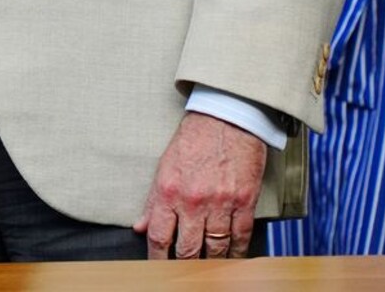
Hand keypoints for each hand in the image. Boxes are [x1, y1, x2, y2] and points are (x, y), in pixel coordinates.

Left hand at [135, 113, 266, 259]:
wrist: (228, 115)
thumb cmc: (195, 137)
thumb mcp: (165, 164)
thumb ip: (153, 200)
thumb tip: (140, 226)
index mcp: (169, 190)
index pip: (158, 237)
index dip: (157, 259)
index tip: (158, 267)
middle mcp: (193, 200)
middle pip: (187, 250)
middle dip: (185, 263)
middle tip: (185, 269)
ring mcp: (220, 202)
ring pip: (215, 249)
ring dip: (211, 261)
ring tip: (207, 266)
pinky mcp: (244, 201)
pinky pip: (240, 238)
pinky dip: (236, 252)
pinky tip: (231, 257)